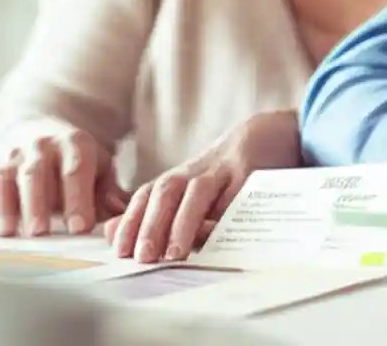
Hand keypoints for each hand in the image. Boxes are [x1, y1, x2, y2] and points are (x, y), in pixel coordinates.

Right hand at [0, 117, 127, 237]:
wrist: (45, 135)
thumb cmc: (78, 163)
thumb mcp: (101, 169)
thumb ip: (111, 193)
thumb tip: (121, 213)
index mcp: (74, 144)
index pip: (76, 169)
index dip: (77, 197)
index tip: (79, 227)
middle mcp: (40, 146)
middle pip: (36, 172)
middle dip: (37, 202)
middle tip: (40, 232)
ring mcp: (12, 157)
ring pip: (3, 177)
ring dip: (3, 204)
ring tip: (7, 233)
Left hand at [104, 109, 301, 262]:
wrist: (273, 130)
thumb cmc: (230, 170)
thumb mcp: (196, 188)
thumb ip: (160, 211)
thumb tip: (113, 233)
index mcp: (182, 177)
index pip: (147, 196)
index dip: (131, 221)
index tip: (119, 249)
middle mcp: (197, 170)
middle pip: (166, 191)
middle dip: (149, 224)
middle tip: (141, 256)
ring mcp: (224, 168)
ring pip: (197, 192)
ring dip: (182, 222)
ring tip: (174, 253)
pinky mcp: (251, 170)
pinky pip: (235, 195)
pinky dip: (224, 215)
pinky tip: (217, 236)